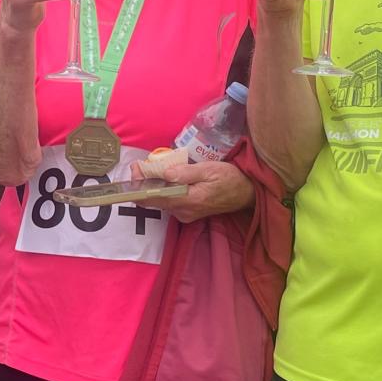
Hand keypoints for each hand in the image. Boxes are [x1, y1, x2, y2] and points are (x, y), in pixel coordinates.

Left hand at [127, 159, 254, 222]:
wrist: (246, 194)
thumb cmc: (229, 179)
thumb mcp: (209, 170)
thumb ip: (186, 172)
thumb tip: (165, 173)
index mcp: (187, 201)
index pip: (154, 198)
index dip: (139, 185)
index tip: (135, 169)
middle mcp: (183, 212)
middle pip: (154, 200)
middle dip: (144, 183)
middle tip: (140, 165)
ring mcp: (184, 214)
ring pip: (161, 201)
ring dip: (154, 186)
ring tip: (150, 168)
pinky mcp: (187, 213)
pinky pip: (169, 201)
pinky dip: (164, 190)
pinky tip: (165, 178)